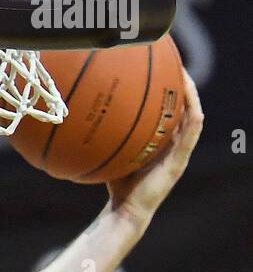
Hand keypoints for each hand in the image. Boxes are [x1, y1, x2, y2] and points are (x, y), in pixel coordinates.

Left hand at [107, 74, 203, 225]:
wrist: (125, 211)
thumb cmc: (116, 182)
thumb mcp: (111, 150)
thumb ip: (104, 134)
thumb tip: (79, 114)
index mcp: (160, 138)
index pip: (168, 107)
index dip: (167, 85)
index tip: (158, 64)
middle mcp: (172, 142)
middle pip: (182, 105)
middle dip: (179, 82)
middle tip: (172, 60)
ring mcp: (179, 151)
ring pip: (192, 115)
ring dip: (190, 93)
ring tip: (184, 74)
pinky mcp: (180, 161)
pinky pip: (192, 132)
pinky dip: (192, 114)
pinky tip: (190, 99)